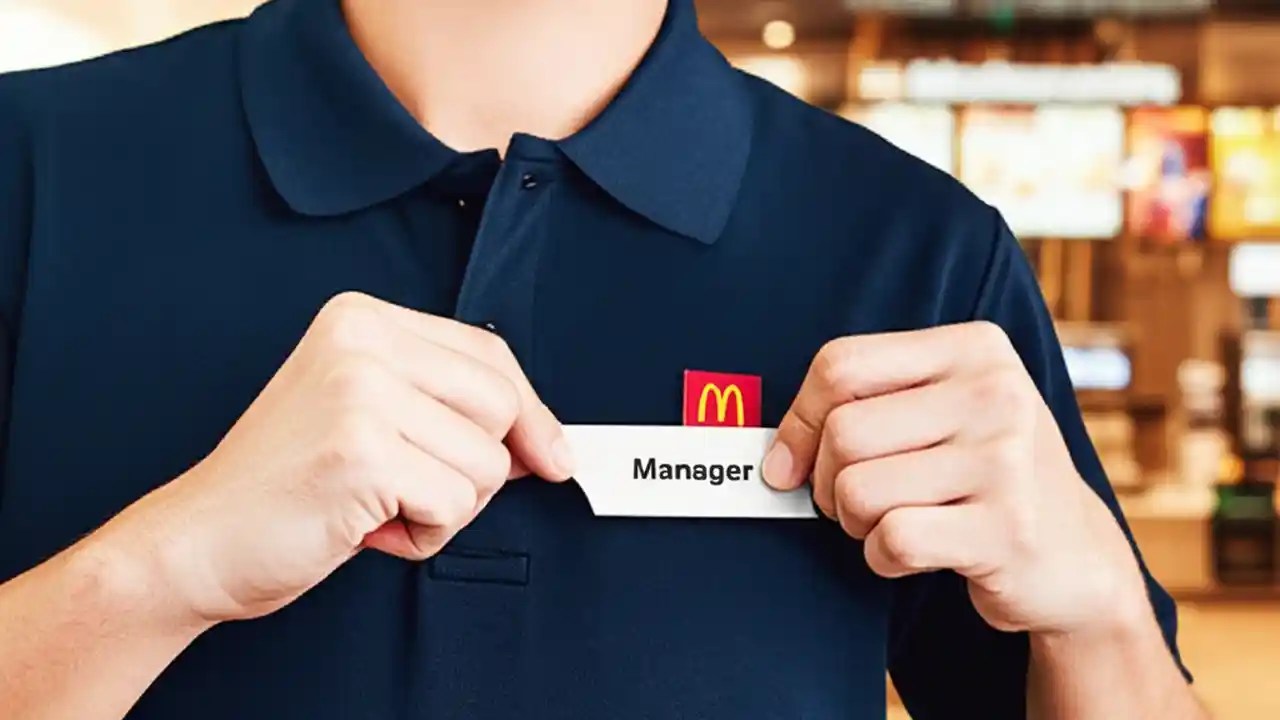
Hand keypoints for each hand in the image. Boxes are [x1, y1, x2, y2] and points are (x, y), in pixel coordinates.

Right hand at [97, 292, 573, 624]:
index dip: (530, 412)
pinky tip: (368, 526)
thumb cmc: (289, 486)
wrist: (199, 540)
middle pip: (501, 404)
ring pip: (487, 462)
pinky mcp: (362, 450)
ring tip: (379, 504)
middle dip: (478, 466)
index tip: (550, 454)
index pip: (491, 352)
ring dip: (447, 506)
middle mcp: (361, 341)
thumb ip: (451, 409)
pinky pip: (455, 503)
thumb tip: (551, 442)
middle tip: (412, 488)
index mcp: (362, 319)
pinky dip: (425, 534)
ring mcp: (360, 392)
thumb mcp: (374, 419)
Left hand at [763, 322, 1145, 635]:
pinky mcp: (1006, 528)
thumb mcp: (940, 414)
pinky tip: (919, 553)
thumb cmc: (984, 475)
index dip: (799, 419)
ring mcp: (1006, 459)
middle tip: (855, 502)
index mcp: (974, 348)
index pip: (841, 364)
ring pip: (858, 489)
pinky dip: (884, 557)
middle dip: (827, 482)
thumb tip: (773, 457)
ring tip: (895, 522)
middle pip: (843, 431)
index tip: (790, 461)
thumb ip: (861, 409)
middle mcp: (995, 392)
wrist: (1076, 555)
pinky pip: (892, 539)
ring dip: (856, 523)